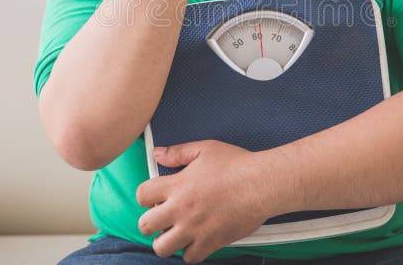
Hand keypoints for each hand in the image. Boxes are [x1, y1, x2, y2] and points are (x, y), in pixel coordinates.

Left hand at [135, 140, 275, 262]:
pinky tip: (197, 240)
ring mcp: (194, 229)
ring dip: (166, 241)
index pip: (141, 195)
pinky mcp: (210, 242)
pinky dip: (191, 252)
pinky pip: (190, 258)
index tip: (155, 197)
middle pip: (145, 226)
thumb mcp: (205, 149)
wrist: (261, 184)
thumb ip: (178, 153)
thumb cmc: (236, 165)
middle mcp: (181, 209)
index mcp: (177, 185)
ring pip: (162, 248)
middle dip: (150, 222)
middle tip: (163, 218)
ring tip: (176, 233)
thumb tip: (158, 154)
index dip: (146, 196)